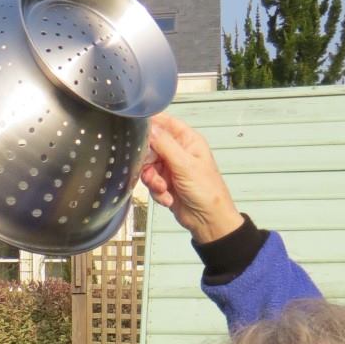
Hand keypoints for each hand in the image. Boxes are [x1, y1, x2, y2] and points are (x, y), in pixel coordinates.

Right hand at [140, 113, 243, 243]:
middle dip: (149, 162)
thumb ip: (165, 145)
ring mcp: (170, 168)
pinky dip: (156, 191)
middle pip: (151, 146)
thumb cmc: (207, 191)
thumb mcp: (185, 165)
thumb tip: (150, 128)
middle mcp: (178, 152)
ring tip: (162, 188)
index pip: (166, 123)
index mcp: (188, 141)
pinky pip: (150, 182)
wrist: (208, 220)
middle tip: (152, 171)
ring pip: (148, 166)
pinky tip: (167, 197)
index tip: (136, 129)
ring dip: (152, 180)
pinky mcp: (164, 183)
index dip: (151, 124)